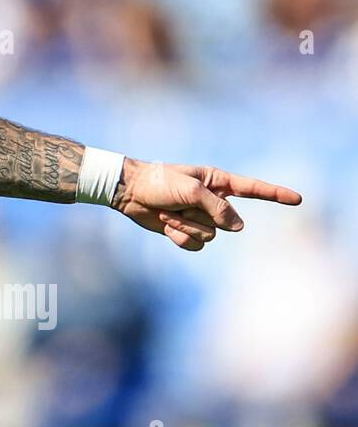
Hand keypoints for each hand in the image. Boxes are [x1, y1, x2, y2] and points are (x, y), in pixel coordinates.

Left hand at [111, 158, 302, 250]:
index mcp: (217, 182)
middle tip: (177, 203)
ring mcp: (201, 217)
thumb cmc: (158, 183)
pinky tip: (165, 225)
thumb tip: (239, 227)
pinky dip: (179, 236)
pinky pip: (195, 244)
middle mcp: (213, 200)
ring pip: (211, 236)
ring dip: (186, 226)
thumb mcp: (190, 190)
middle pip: (227, 222)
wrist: (129, 193)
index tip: (297, 199)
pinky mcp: (187, 230)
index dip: (275, 194)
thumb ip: (218, 207)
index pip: (253, 189)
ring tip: (168, 212)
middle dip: (201, 216)